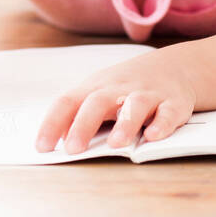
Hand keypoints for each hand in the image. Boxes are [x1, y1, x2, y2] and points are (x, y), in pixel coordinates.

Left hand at [34, 50, 198, 153]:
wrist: (173, 67)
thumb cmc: (126, 88)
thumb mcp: (99, 94)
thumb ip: (79, 115)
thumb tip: (57, 140)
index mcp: (96, 88)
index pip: (68, 102)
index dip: (53, 123)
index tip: (42, 147)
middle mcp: (120, 89)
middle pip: (98, 102)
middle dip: (84, 125)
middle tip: (73, 149)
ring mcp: (148, 95)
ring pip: (135, 105)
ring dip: (125, 124)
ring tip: (116, 144)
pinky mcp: (173, 103)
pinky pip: (168, 112)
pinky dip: (162, 123)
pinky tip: (154, 135)